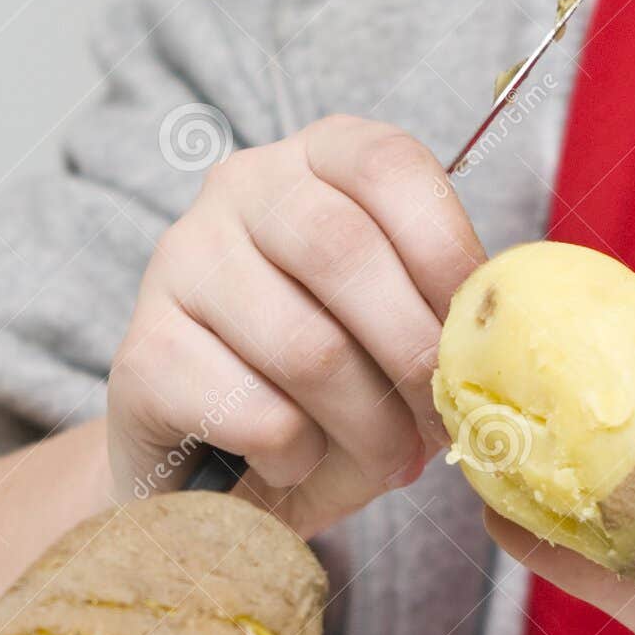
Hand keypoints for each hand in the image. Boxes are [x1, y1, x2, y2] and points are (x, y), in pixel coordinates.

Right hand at [108, 116, 484, 536]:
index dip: (448, 256)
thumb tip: (493, 335)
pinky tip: (290, 461)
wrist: (211, 471)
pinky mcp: (140, 355)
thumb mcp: (394, 339)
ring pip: (305, 346)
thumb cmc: (324, 394)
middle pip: (344, 252)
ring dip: (367, 426)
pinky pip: (254, 411)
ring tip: (387, 460)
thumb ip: (438, 317)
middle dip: (412, 355)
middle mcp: (238, 190)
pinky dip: (296, 456)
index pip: (389, 167)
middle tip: (439, 422)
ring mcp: (178, 264)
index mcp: (315, 162)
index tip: (473, 339)